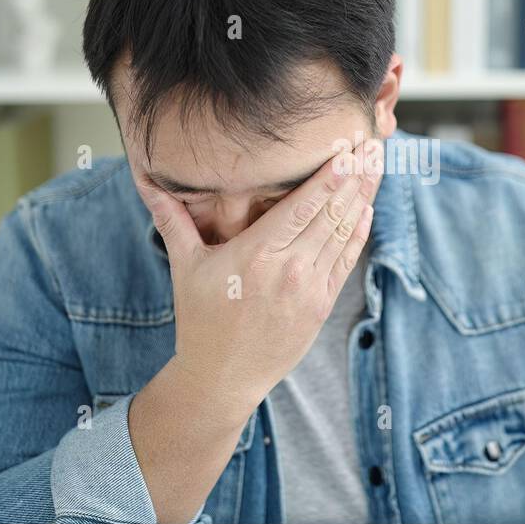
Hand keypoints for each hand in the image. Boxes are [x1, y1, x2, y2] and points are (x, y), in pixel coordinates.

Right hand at [136, 139, 382, 412]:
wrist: (223, 377)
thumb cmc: (201, 321)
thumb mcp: (185, 268)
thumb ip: (172, 221)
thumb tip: (147, 183)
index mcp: (256, 256)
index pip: (302, 207)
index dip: (330, 177)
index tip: (348, 149)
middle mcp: (289, 270)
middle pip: (331, 214)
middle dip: (355, 177)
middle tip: (374, 145)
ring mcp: (309, 289)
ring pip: (344, 233)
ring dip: (364, 197)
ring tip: (377, 166)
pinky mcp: (321, 305)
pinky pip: (346, 261)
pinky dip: (359, 232)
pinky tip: (367, 207)